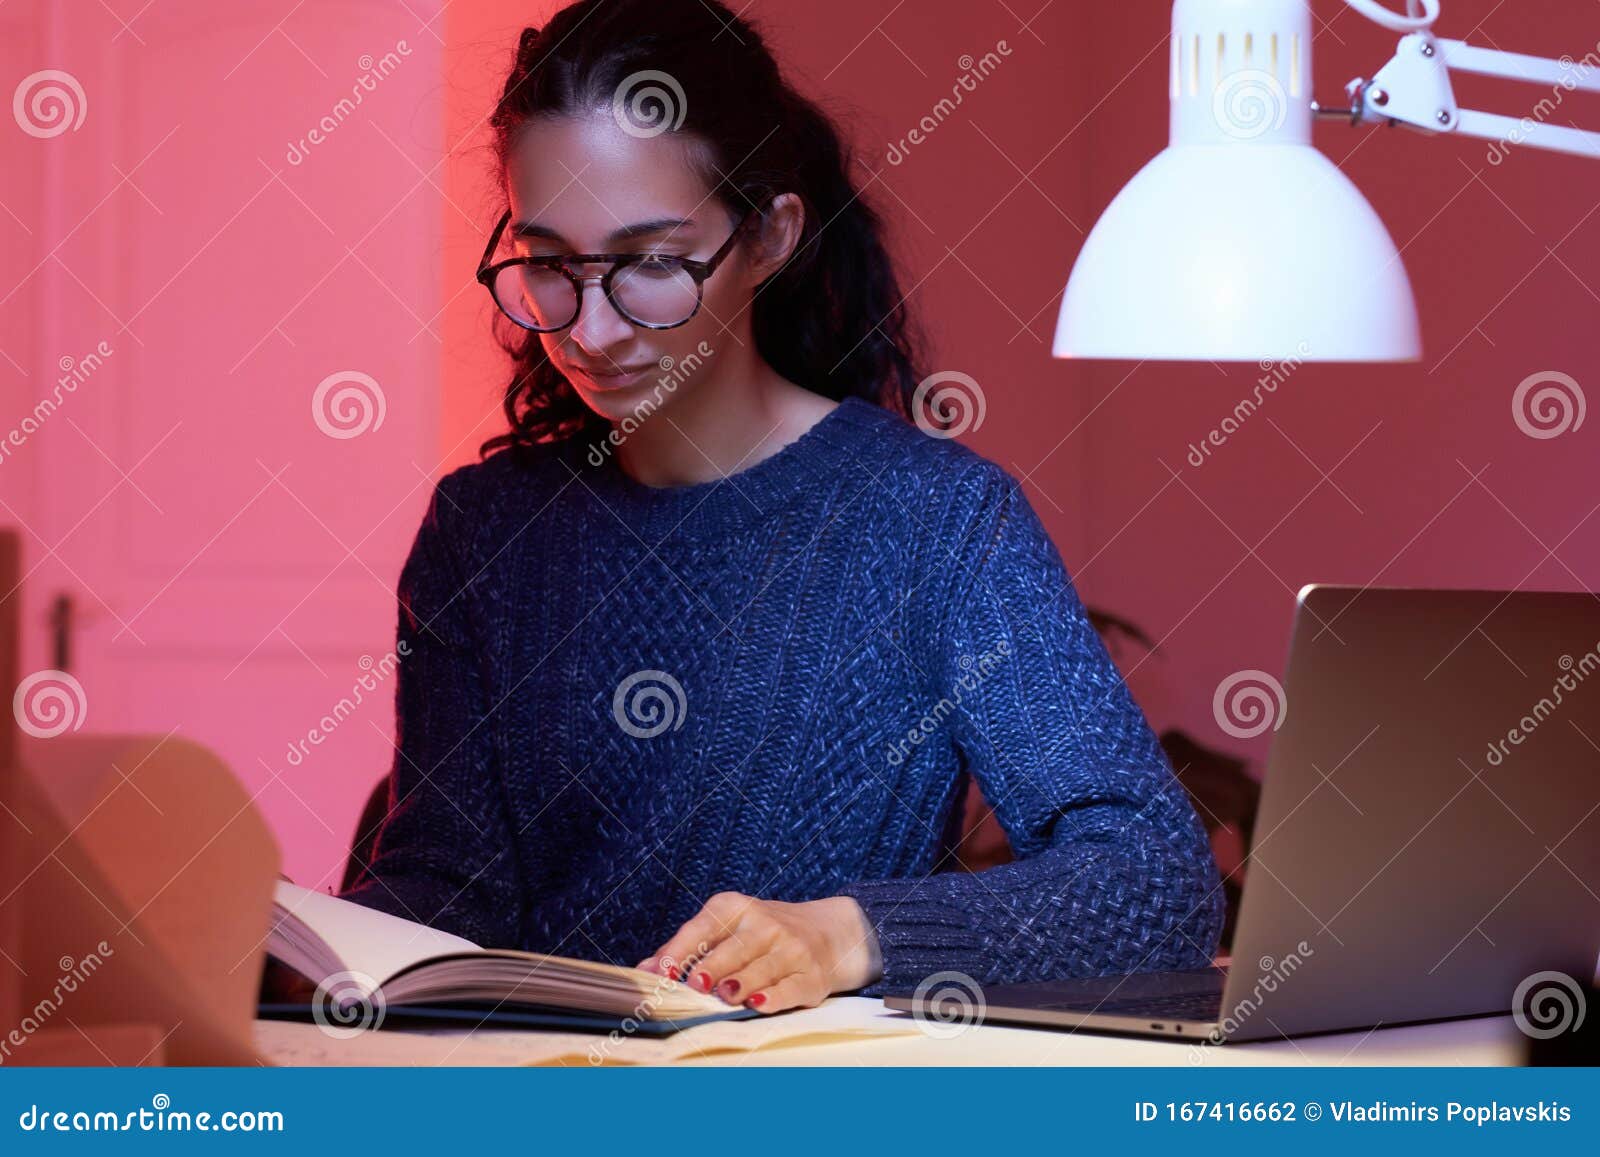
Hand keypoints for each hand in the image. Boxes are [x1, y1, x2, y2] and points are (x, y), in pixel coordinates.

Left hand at [637, 892, 881, 1013]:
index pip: (703, 927)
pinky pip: (790, 988)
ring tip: (724, 995)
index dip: (682, 950)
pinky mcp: (811, 976)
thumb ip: (687, 947)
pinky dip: (774, 998)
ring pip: (761, 969)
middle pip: (733, 949)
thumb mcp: (727, 927)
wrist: (830, 932)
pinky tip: (759, 1005)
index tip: (663, 972)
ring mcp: (791, 950)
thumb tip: (644, 971)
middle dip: (712, 967)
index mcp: (735, 908)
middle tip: (694, 984)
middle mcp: (765, 924)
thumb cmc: (763, 934)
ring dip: (742, 983)